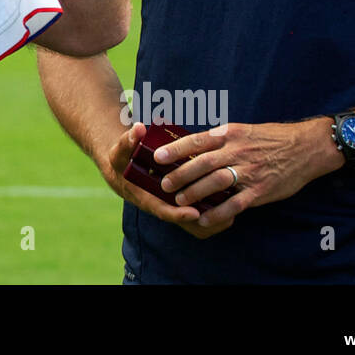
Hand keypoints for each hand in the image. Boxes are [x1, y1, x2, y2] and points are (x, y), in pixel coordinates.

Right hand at [100, 122, 230, 239]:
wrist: (123, 171)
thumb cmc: (123, 161)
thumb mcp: (121, 151)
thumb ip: (129, 141)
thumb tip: (138, 128)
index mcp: (145, 197)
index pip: (163, 211)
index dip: (178, 214)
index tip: (195, 212)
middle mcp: (161, 206)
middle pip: (184, 223)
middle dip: (205, 221)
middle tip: (226, 215)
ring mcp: (172, 207)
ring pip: (196, 225)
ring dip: (214, 220)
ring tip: (233, 211)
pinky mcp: (181, 204)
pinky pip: (201, 218)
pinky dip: (215, 215)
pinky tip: (231, 205)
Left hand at [155, 120, 340, 228]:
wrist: (305, 147)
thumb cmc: (271, 138)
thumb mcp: (243, 131)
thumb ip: (221, 139)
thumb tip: (195, 146)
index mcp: (230, 134)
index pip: (197, 141)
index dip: (176, 149)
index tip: (158, 156)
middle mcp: (237, 151)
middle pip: (202, 163)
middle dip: (180, 174)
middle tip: (164, 184)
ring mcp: (248, 171)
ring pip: (215, 182)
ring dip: (195, 192)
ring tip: (180, 200)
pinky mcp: (259, 190)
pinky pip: (235, 203)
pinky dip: (218, 212)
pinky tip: (205, 218)